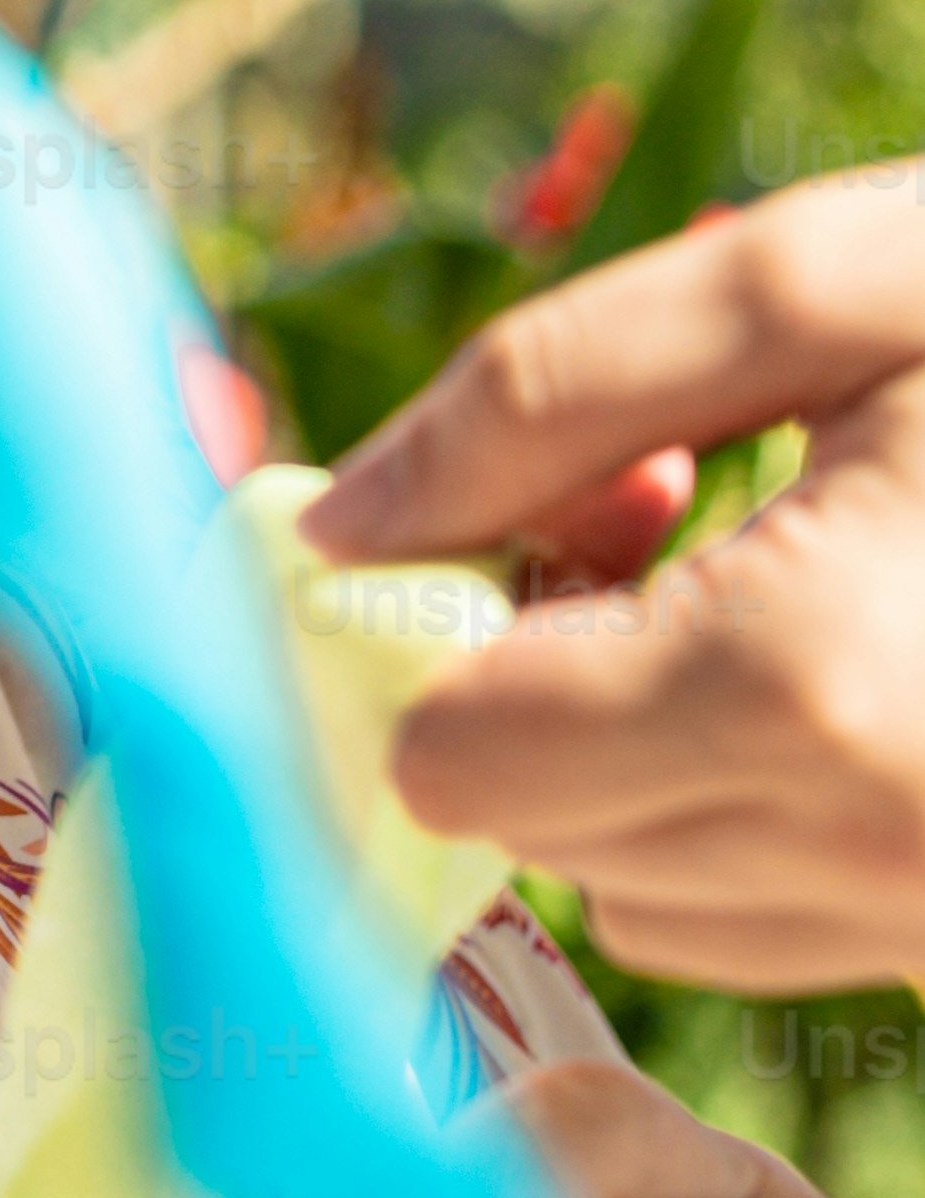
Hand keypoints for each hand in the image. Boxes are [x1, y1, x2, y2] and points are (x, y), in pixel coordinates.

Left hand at [301, 172, 924, 986]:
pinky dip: (747, 798)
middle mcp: (861, 852)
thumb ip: (554, 393)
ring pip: (630, 881)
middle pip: (522, 822)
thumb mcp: (839, 288)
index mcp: (798, 688)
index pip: (442, 749)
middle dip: (540, 664)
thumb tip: (337, 527)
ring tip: (783, 568)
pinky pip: (759, 909)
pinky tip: (860, 655)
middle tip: (667, 500)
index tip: (518, 502)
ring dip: (634, 738)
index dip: (437, 621)